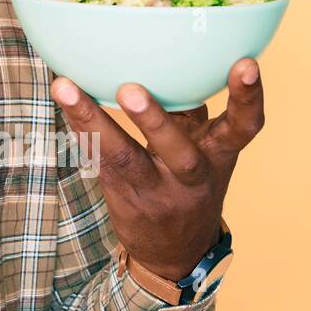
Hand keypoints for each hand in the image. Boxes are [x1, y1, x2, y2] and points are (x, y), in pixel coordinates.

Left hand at [50, 57, 263, 280]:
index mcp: (219, 156)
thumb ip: (189, 112)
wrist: (176, 253)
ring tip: (65, 88)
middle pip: (178, 151)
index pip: (244, 128)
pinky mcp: (122, 196)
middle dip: (154, 121)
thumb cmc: (188, 183)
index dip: (249, 98)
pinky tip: (61, 99)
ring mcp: (156, 191)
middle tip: (130, 90)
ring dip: (92, 120)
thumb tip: (169, 57)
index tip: (246, 64)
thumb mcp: (204, 151)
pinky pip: (97, 158)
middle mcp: (192, 177)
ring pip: (122, 157)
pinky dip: (78, 126)